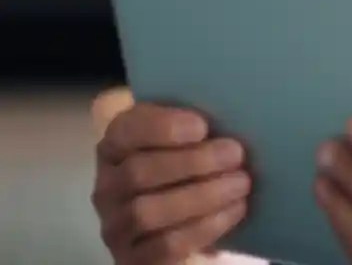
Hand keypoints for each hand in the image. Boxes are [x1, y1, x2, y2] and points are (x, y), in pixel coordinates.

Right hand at [91, 98, 251, 264]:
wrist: (198, 228)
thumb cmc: (198, 171)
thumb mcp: (193, 141)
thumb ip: (197, 125)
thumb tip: (231, 103)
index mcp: (117, 147)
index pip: (125, 130)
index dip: (161, 127)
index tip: (202, 126)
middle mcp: (108, 186)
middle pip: (138, 172)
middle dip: (193, 161)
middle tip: (236, 154)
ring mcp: (117, 226)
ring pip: (149, 211)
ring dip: (202, 195)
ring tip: (241, 183)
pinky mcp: (135, 259)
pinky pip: (166, 244)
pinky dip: (205, 226)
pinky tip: (234, 210)